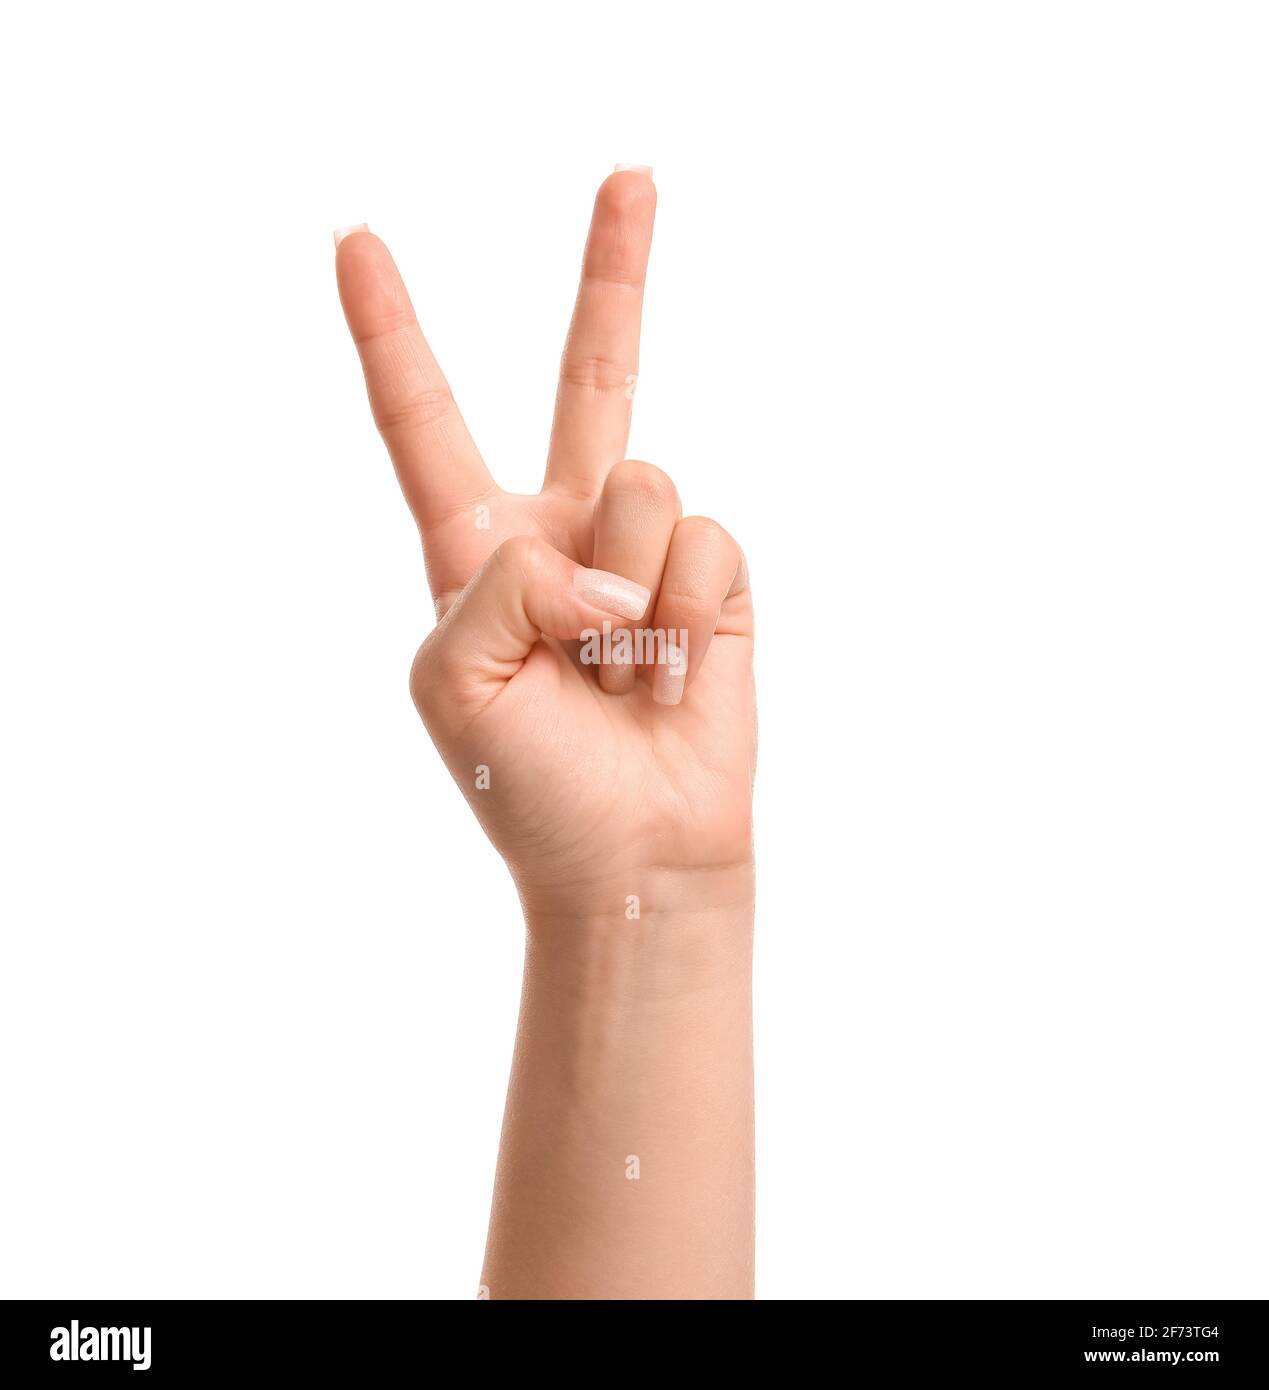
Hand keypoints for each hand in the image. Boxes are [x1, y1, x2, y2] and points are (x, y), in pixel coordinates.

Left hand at [335, 170, 754, 913]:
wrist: (636, 855)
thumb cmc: (531, 786)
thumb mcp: (458, 683)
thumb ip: (500, 581)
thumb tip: (607, 555)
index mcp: (476, 550)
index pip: (426, 422)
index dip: (391, 334)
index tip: (355, 241)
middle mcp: (565, 531)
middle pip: (595, 375)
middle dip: (615, 272)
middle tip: (633, 174)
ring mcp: (645, 550)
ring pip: (643, 484)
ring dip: (631, 598)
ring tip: (622, 673)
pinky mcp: (717, 577)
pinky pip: (708, 542)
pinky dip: (688, 622)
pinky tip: (674, 675)